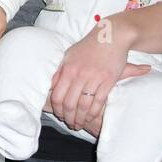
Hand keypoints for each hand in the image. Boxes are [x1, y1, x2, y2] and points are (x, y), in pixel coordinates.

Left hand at [48, 17, 147, 136]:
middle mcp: (79, 75)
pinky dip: (94, 113)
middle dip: (68, 117)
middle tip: (70, 124)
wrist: (110, 37)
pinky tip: (92, 118)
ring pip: (84, 106)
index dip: (57, 109)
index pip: (57, 96)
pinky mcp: (108, 81)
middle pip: (69, 103)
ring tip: (80, 124)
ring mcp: (94, 78)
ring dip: (81, 118)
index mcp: (67, 70)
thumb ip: (60, 72)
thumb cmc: (88, 47)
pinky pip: (99, 102)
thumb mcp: (69, 56)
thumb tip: (51, 85)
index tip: (59, 115)